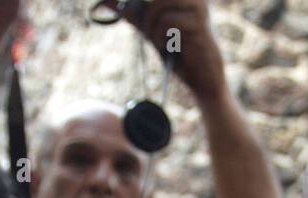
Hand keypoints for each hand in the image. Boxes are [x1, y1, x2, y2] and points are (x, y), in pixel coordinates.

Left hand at [109, 0, 227, 102]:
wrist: (201, 79)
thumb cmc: (179, 54)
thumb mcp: (152, 31)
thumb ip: (134, 15)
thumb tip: (106, 1)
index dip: (142, 3)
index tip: (135, 17)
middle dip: (144, 10)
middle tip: (145, 28)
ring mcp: (198, 8)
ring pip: (158, 5)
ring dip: (152, 25)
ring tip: (160, 41)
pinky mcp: (199, 23)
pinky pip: (167, 21)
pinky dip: (162, 36)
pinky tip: (169, 48)